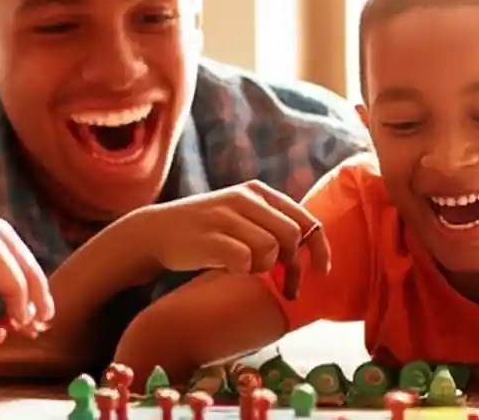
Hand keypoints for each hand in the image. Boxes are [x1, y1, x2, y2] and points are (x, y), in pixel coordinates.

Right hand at [134, 180, 330, 278]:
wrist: (156, 231)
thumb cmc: (207, 230)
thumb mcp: (240, 214)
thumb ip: (272, 223)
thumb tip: (310, 249)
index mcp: (257, 191)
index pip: (305, 218)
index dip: (320, 248)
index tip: (323, 272)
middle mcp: (244, 199)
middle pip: (292, 236)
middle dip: (294, 266)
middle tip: (285, 286)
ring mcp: (226, 217)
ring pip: (270, 249)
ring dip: (264, 268)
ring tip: (247, 269)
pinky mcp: (210, 238)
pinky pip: (245, 261)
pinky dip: (244, 270)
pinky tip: (230, 269)